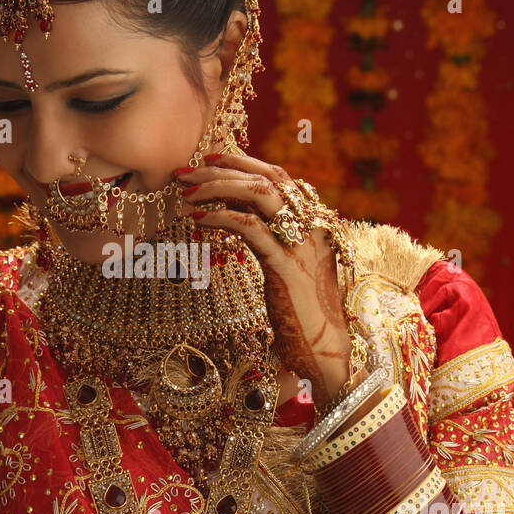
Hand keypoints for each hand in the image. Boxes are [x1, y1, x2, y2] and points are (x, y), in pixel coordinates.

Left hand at [174, 149, 355, 409]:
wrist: (328, 352)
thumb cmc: (304, 316)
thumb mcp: (286, 268)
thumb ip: (270, 241)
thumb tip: (239, 218)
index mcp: (314, 223)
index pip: (277, 176)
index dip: (242, 162)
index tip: (208, 160)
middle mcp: (312, 226)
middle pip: (266, 177)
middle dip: (221, 169)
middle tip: (184, 173)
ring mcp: (302, 244)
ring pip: (259, 193)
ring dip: (218, 187)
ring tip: (186, 193)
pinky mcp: (287, 266)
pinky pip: (250, 227)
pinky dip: (221, 217)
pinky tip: (199, 219)